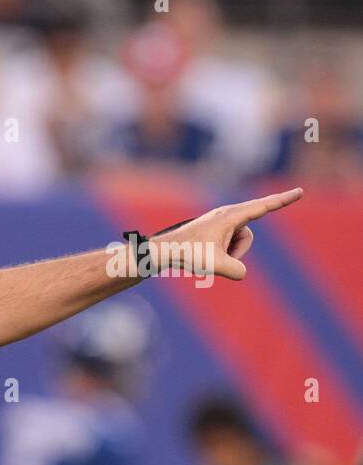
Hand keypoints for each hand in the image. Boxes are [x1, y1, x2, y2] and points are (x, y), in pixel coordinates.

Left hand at [149, 188, 302, 280]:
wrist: (164, 250)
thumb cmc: (188, 253)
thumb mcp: (215, 265)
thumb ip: (236, 270)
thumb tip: (242, 273)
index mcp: (230, 217)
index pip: (263, 207)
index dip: (283, 200)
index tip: (300, 191)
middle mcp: (226, 215)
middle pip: (247, 237)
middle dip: (236, 253)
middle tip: (212, 258)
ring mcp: (220, 222)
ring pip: (238, 243)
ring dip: (227, 254)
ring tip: (205, 256)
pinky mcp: (215, 230)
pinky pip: (228, 245)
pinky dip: (220, 254)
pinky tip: (202, 255)